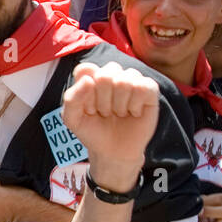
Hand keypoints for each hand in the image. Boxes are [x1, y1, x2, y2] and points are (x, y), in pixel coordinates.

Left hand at [63, 62, 158, 189]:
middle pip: (104, 75)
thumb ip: (72, 99)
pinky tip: (134, 112)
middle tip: (104, 113)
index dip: (85, 94)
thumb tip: (88, 80)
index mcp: (91, 75)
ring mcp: (131, 79)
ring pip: (124, 81)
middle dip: (102, 101)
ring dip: (119, 105)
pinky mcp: (149, 89)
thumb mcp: (73, 119)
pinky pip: (143, 87)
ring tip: (119, 113)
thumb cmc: (93, 131)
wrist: (114, 151)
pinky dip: (135, 105)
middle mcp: (112, 73)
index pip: (85, 70)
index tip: (88, 108)